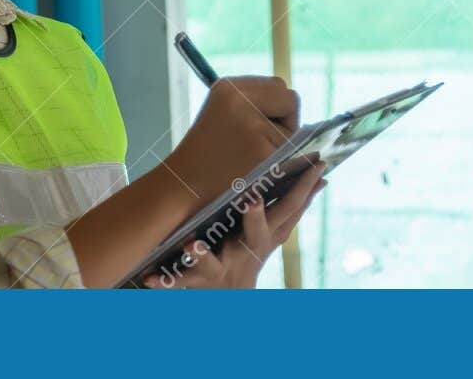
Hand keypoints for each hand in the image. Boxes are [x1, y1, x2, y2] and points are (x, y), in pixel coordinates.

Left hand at [140, 163, 326, 288]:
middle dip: (255, 219)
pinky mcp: (197, 286)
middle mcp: (246, 255)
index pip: (289, 211)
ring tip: (192, 243)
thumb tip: (323, 177)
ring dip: (202, 254)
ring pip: (213, 265)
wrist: (229, 304)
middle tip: (251, 199)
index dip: (304, 190)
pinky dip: (165, 283)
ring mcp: (222, 271)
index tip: (317, 167)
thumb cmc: (249, 256)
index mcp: (265, 238)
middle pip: (256, 237)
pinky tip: (150, 278)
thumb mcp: (273, 233)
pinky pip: (178, 285)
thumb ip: (292, 208)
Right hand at [161, 76, 299, 210]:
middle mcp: (240, 99)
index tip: (261, 124)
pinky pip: (290, 152)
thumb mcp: (223, 112)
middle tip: (264, 141)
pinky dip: (281, 163)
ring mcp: (252, 125)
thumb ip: (255, 101)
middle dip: (287, 120)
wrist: (183, 187)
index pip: (277, 85)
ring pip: (293, 128)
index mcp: (228, 86)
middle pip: (290, 99)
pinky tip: (256, 170)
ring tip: (253, 157)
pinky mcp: (262, 151)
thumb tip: (291, 101)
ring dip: (284, 144)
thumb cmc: (207, 153)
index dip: (277, 107)